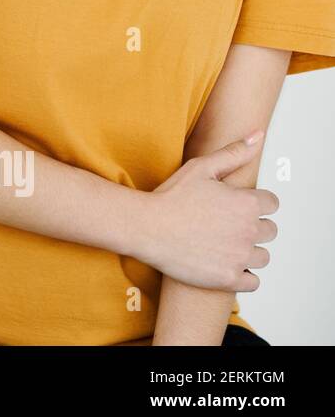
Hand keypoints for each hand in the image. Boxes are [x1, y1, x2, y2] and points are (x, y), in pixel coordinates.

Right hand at [134, 133, 278, 290]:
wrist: (144, 227)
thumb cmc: (170, 197)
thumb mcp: (201, 168)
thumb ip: (234, 152)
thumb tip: (259, 135)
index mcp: (246, 203)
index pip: (272, 204)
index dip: (254, 204)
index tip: (233, 206)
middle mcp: (249, 230)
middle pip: (270, 231)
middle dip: (252, 227)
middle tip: (224, 225)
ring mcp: (240, 256)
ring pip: (263, 256)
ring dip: (248, 251)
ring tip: (222, 244)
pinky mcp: (229, 278)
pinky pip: (253, 281)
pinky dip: (242, 274)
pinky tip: (222, 263)